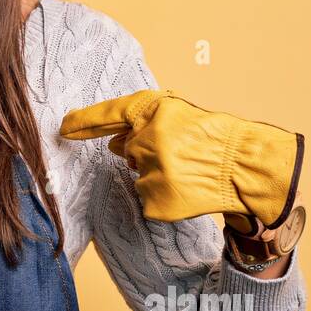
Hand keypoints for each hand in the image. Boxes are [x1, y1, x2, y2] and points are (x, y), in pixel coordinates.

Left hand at [59, 88, 303, 226]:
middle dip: (146, 153)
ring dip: (158, 176)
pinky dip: (164, 198)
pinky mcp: (156, 199)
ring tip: (189, 171)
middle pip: (127, 150)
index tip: (64, 127)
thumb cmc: (215, 139)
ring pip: (139, 176)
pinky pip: (148, 199)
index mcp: (153, 110)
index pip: (110, 114)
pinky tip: (187, 189)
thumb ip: (142, 124)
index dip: (84, 121)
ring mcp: (151, 171)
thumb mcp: (179, 116)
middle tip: (181, 153)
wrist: (247, 168)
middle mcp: (147, 138)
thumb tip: (113, 143)